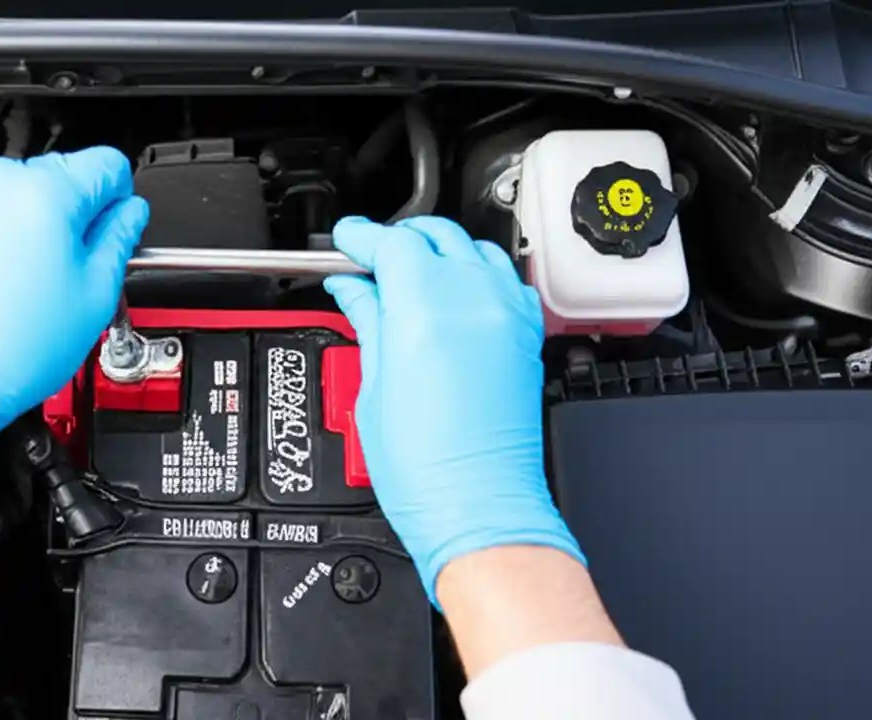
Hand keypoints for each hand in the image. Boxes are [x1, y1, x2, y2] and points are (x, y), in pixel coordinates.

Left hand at [0, 148, 148, 471]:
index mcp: (48, 190)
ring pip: (30, 195)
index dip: (124, 200)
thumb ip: (121, 239)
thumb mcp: (94, 293)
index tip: (120, 230)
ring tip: (44, 285)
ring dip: (46, 228)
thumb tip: (130, 214)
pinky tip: (14, 285)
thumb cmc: (11, 346)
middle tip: (83, 270)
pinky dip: (11, 240)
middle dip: (84, 216)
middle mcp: (2, 182)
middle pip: (68, 176)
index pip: (110, 164)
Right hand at [323, 216, 583, 603]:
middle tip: (369, 257)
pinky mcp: (525, 336)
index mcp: (425, 307)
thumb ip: (367, 322)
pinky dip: (476, 273)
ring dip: (440, 250)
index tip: (346, 242)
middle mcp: (473, 300)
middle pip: (437, 235)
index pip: (391, 242)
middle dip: (399, 238)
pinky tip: (456, 294)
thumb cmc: (427, 467)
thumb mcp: (373, 386)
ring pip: (475, 249)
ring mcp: (506, 315)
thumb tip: (353, 291)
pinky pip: (503, 280)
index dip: (361, 237)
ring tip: (411, 273)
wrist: (478, 505)